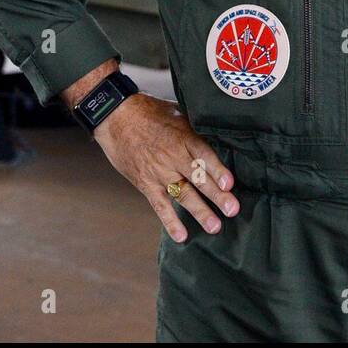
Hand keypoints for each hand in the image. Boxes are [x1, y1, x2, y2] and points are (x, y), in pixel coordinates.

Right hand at [94, 92, 239, 242]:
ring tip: (214, 226)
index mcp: (183, 137)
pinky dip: (170, 221)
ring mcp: (159, 172)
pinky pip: (160, 205)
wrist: (116, 117)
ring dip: (199, 211)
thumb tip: (218, 134)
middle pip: (197, 178)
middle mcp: (172, 156)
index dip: (217, 170)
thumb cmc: (149, 112)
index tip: (229, 183)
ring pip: (183, 194)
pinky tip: (181, 236)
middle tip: (232, 209)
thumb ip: (196, 128)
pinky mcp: (146, 183)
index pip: (204, 155)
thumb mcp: (178, 112)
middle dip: (216, 195)